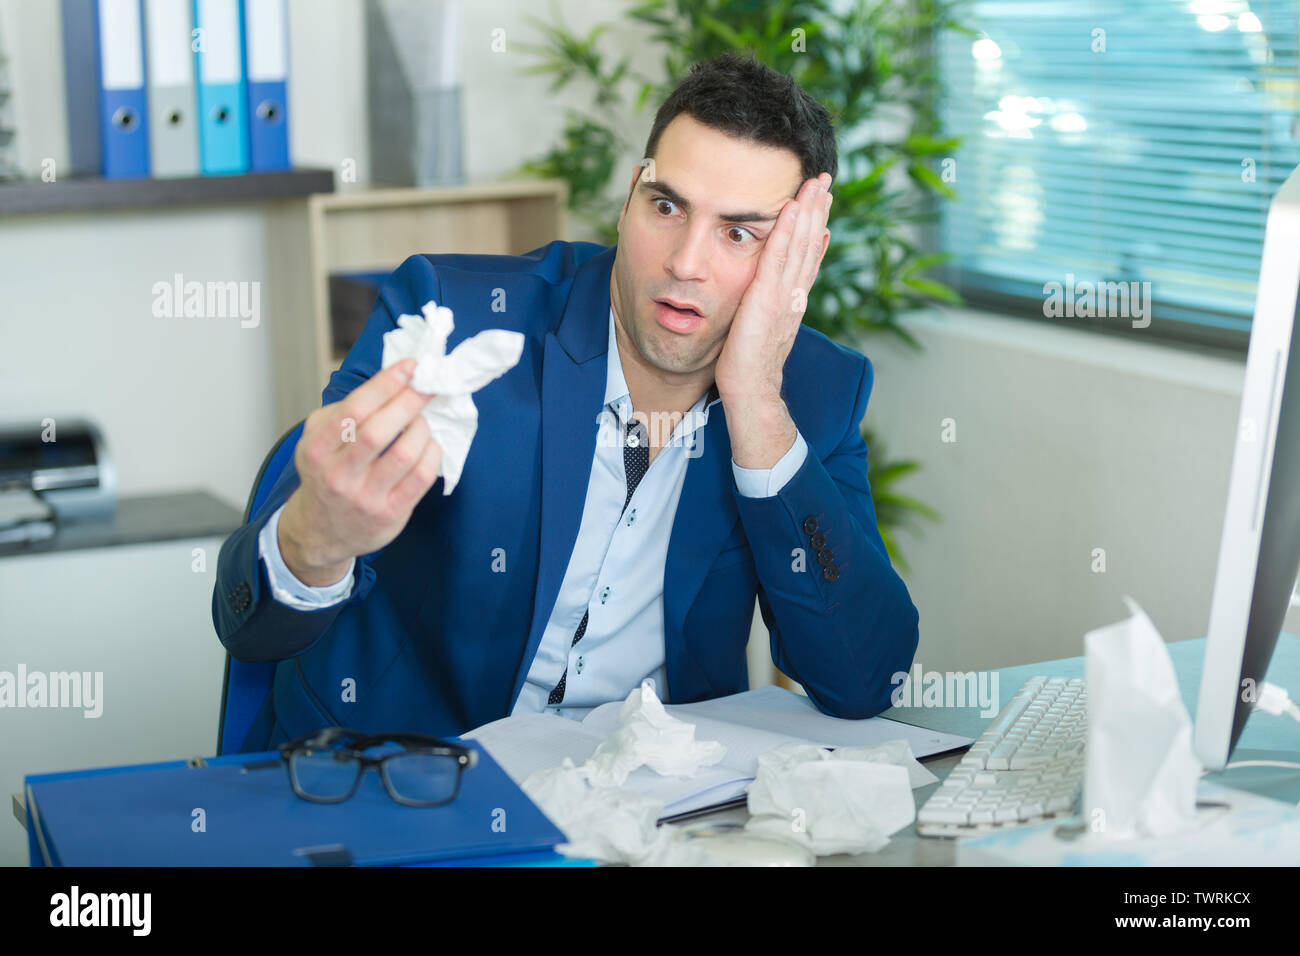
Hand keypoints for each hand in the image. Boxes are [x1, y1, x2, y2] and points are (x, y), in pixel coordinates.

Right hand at [278, 358, 443, 585]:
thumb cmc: (325, 474)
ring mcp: (365, 496)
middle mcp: (338, 474)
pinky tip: (430, 444)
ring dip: (422, 428)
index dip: (386, 383)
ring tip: (423, 420)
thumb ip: (342, 411)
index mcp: (318, 449)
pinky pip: (421, 477)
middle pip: (380, 430)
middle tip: (427, 386)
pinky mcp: (390, 513)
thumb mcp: (316, 440)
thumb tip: (389, 381)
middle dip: (410, 401)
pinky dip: (433, 453)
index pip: (355, 409)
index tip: (410, 366)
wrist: (320, 532)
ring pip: (405, 453)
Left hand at [714, 172, 831, 402]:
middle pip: (810, 243)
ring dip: (809, 210)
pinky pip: (778, 256)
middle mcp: (795, 293)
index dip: (816, 226)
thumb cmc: (749, 365)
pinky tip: (792, 207)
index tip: (821, 201)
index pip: (808, 255)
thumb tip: (769, 290)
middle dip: (817, 209)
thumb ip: (768, 306)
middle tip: (824, 178)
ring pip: (800, 244)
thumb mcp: (763, 328)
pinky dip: (787, 230)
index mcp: (793, 299)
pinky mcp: (767, 297)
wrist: (752, 389)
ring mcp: (784, 294)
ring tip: (816, 183)